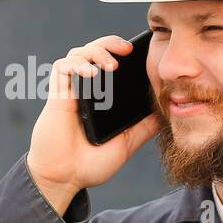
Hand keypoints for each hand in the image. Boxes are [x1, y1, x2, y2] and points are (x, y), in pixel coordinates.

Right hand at [26, 35, 162, 211]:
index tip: (138, 54)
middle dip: (110, 43)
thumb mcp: (127, 144)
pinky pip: (62, 67)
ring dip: (95, 51)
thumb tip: (166, 113)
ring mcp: (69, 92)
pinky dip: (77, 64)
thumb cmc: (91, 165)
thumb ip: (144, 128)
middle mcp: (84, 91)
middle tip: (127, 49)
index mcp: (99, 98)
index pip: (109, 63)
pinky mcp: (56, 96)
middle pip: (93, 51)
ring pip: (77, 53)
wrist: (66, 179)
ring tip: (110, 65)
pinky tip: (91, 74)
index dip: (121, 52)